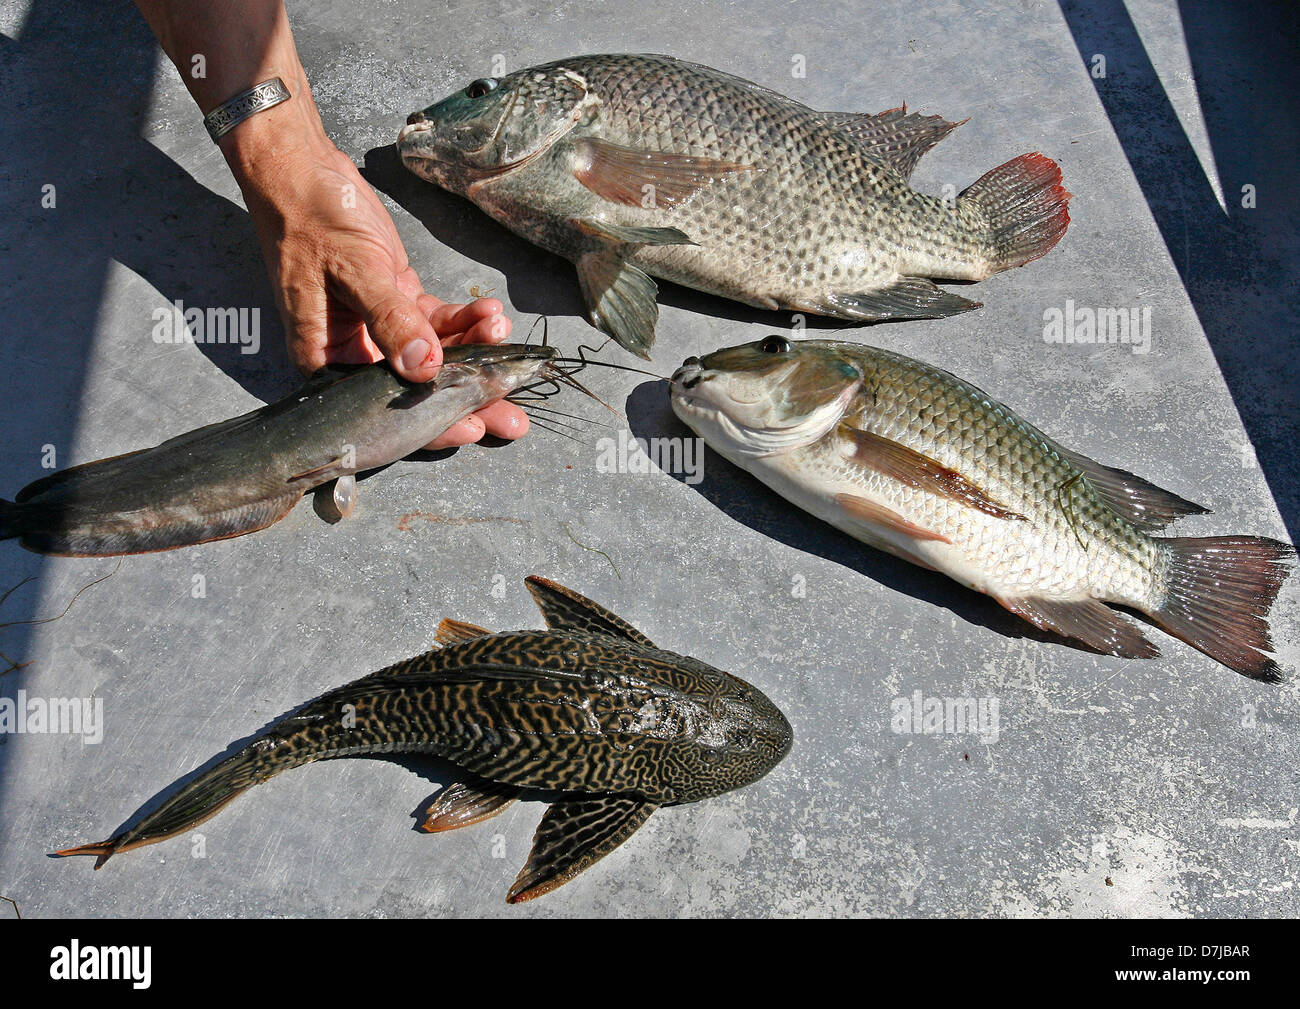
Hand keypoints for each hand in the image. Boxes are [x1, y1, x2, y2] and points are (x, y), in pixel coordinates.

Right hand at [238, 142, 527, 447]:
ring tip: (506, 338)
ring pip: (435, 357)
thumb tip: (424, 368)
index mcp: (329, 360)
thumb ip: (392, 320)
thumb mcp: (355, 272)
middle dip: (468, 400)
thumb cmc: (313, 219)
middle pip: (418, 390)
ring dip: (475, 353)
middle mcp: (355, 354)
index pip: (385, 407)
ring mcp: (378, 330)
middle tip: (515, 418)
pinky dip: (465, 321)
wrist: (303, 172)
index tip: (477, 424)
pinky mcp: (396, 304)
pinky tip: (490, 313)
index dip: (432, 422)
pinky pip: (437, 324)